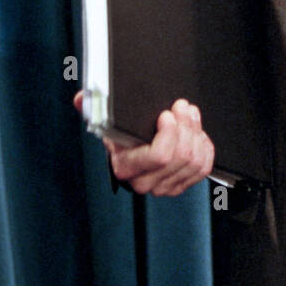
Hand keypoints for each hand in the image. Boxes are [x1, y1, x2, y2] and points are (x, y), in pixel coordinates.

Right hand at [72, 92, 214, 195]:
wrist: (129, 152)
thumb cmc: (119, 133)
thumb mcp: (106, 120)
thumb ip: (93, 107)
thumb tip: (81, 98)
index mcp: (126, 167)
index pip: (159, 156)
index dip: (170, 132)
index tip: (166, 114)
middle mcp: (145, 182)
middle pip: (181, 156)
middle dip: (186, 126)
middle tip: (183, 107)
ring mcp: (164, 187)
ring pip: (194, 161)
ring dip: (196, 133)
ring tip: (190, 115)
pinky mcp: (179, 185)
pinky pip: (202, 170)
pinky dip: (205, 149)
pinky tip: (198, 134)